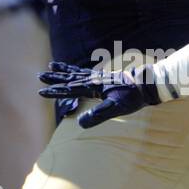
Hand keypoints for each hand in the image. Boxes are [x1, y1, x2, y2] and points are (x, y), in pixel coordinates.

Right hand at [38, 62, 160, 128]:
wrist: (148, 84)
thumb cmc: (133, 97)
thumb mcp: (116, 108)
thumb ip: (98, 115)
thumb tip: (79, 123)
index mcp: (94, 87)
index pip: (70, 89)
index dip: (55, 92)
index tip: (41, 92)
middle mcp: (94, 80)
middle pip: (69, 78)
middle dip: (54, 78)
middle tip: (39, 75)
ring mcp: (99, 77)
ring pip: (76, 73)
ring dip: (62, 71)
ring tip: (51, 65)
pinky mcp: (104, 77)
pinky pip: (85, 72)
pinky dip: (75, 70)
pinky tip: (73, 71)